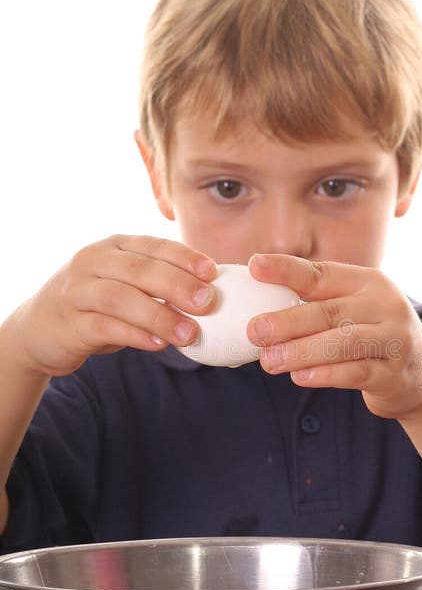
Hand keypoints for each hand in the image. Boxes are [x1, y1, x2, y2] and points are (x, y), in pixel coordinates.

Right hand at [10, 235, 216, 375]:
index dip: (184, 257)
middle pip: (140, 269)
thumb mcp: (127, 284)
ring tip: (189, 333)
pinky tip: (159, 344)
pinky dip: (135, 335)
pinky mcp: (69, 324)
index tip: (213, 272)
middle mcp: (93, 262)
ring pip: (122, 298)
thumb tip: (211, 296)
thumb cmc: (97, 304)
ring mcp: (77, 291)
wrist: (41, 329)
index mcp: (115, 246)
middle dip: (177, 285)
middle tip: (208, 303)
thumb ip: (159, 285)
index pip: (154, 245)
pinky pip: (105, 327)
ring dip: (159, 315)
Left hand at [247, 253, 421, 419]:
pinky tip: (300, 377)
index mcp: (368, 282)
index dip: (287, 269)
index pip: (322, 273)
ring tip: (269, 361)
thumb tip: (259, 310)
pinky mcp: (394, 374)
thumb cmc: (372, 336)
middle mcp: (385, 305)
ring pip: (342, 342)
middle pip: (329, 311)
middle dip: (287, 321)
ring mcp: (394, 339)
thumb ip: (317, 305)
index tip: (255, 265)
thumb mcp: (353, 310)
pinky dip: (325, 374)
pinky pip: (356, 373)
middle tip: (255, 330)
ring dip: (301, 351)